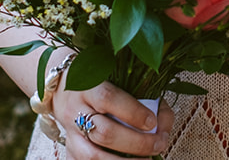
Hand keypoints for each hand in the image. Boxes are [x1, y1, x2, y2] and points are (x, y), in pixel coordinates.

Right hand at [52, 81, 174, 156]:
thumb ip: (144, 94)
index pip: (108, 98)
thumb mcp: (120, 76)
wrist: (64, 85)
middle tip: (159, 144)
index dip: (133, 112)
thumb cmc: (101, 79)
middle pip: (104, 132)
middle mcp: (75, 109)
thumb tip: (163, 121)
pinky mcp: (69, 149)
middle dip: (137, 143)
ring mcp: (69, 133)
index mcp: (88, 85)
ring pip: (92, 156)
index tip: (153, 122)